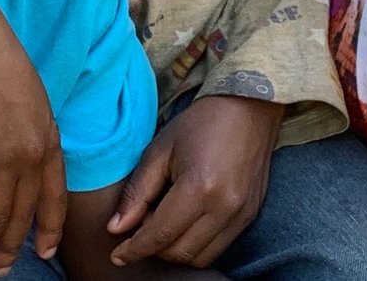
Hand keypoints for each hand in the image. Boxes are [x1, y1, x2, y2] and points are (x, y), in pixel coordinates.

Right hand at [0, 0, 67, 274]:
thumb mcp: (29, 96)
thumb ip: (29, 131)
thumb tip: (16, 159)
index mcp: (49, 138)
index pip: (55, 196)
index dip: (49, 228)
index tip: (45, 249)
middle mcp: (30, 155)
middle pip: (22, 215)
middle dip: (10, 247)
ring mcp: (1, 160)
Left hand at [107, 96, 284, 266]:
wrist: (248, 108)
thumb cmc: (200, 124)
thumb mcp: (160, 150)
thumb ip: (138, 193)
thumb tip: (116, 229)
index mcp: (199, 188)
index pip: (159, 236)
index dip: (134, 250)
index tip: (117, 255)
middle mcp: (224, 208)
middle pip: (179, 253)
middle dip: (153, 248)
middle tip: (141, 224)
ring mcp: (241, 215)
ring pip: (200, 258)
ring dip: (175, 250)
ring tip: (163, 222)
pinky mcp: (250, 216)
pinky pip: (218, 248)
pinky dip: (196, 245)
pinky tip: (185, 222)